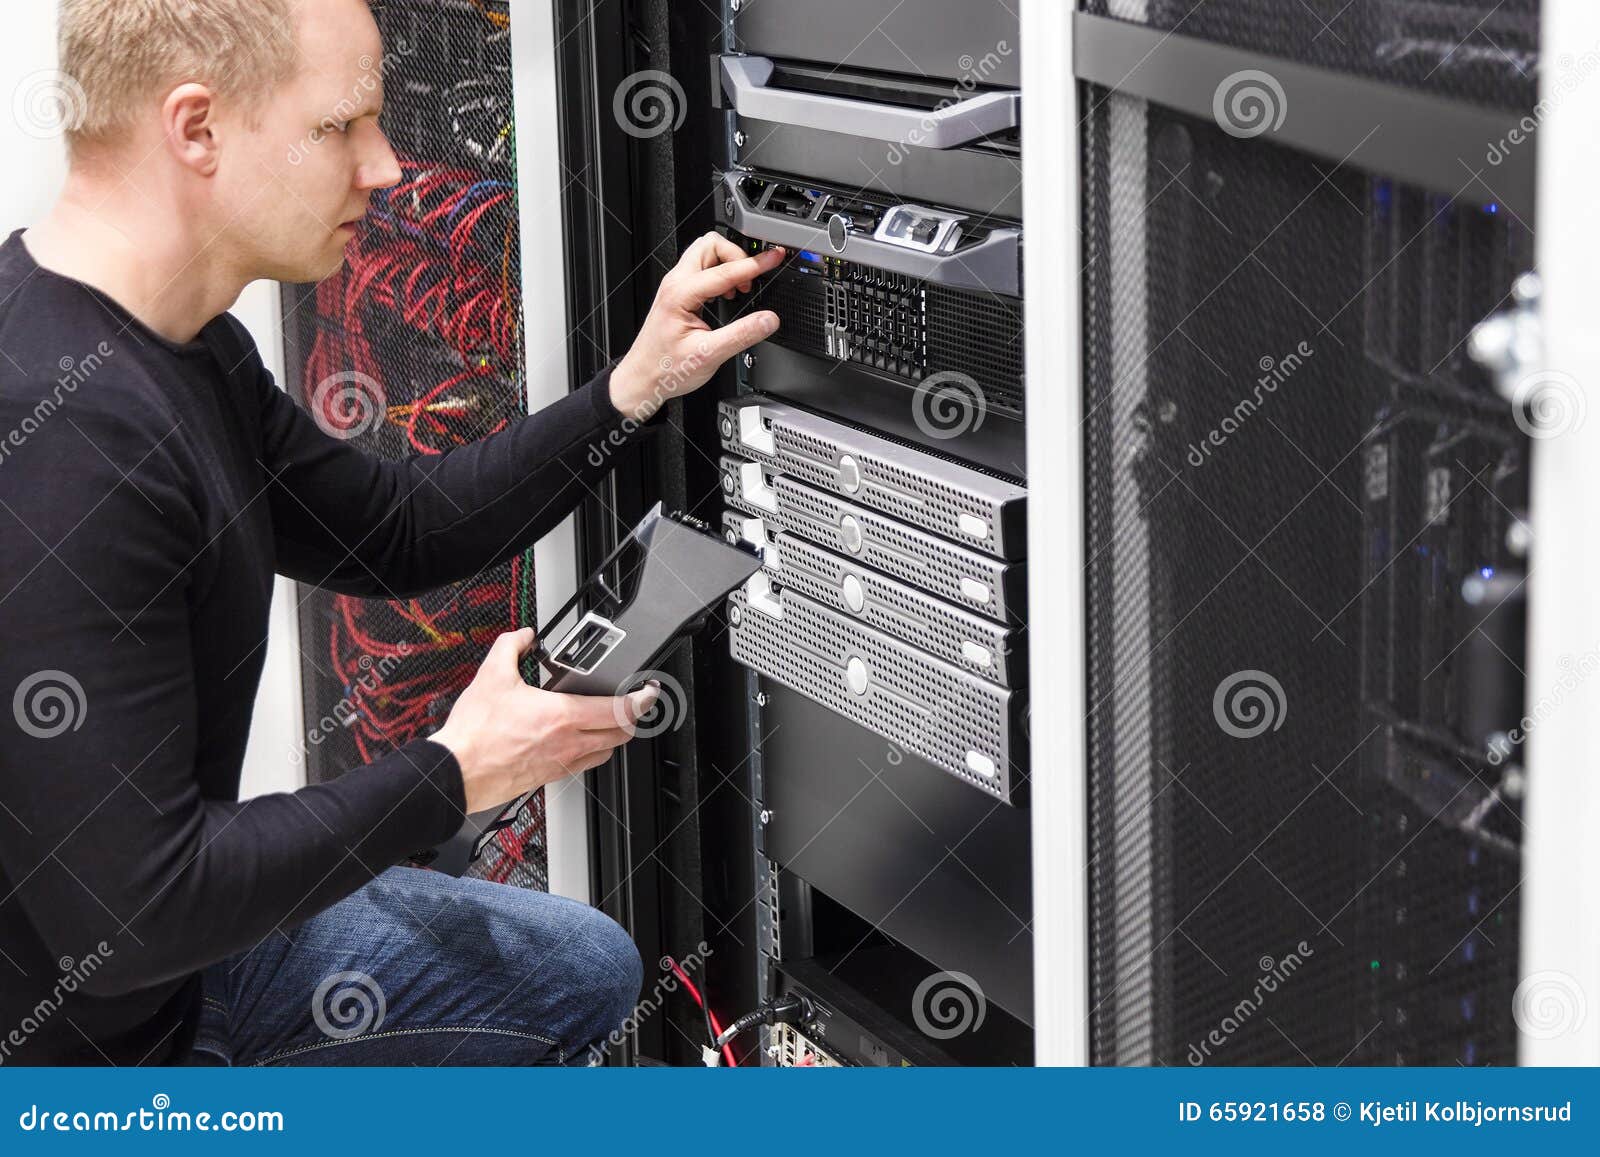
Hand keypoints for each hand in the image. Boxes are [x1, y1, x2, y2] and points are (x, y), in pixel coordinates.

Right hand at [430, 628, 659, 814]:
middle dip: (633, 717)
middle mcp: (568, 744)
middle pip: (622, 735)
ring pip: (606, 752)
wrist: (456, 772)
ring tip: (611, 720)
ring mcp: (561, 763)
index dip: (642, 699)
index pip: (620, 710)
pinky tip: (581, 740)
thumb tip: (524, 635)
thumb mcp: (492, 675)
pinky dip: (594, 751)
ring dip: (615, 736)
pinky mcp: (549, 776)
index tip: (648, 691)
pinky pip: (585, 765)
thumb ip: (512, 645)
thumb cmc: (474, 733)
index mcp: (562, 717)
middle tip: (633, 703)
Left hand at [609, 233, 784, 419]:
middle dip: (737, 256)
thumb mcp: (708, 355)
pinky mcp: (679, 293)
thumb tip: (768, 320)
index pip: (725, 270)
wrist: (642, 378)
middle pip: (711, 245)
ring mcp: (676, 286)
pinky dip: (721, 274)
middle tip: (753, 277)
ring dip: (728, 264)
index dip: (754, 263)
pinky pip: (703, 269)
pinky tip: (728, 294)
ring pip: (706, 253)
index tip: (774, 258)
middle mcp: (676, 284)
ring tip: (741, 288)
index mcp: (681, 294)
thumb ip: (741, 335)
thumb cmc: (665, 369)